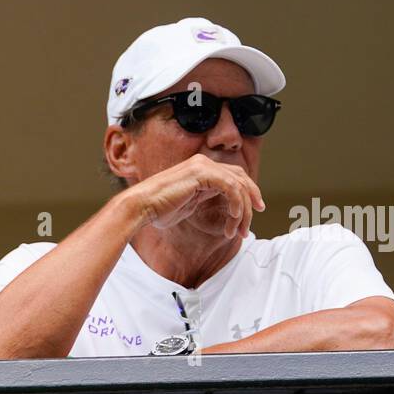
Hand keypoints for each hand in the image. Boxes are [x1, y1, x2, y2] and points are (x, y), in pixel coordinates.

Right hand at [126, 153, 264, 242]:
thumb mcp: (187, 205)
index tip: (253, 211)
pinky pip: (230, 186)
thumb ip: (203, 200)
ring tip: (238, 230)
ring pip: (238, 184)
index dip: (246, 193)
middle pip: (241, 177)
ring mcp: (203, 166)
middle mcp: (203, 163)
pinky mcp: (201, 173)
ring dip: (242, 210)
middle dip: (251, 199)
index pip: (233, 176)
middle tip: (252, 221)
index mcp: (200, 169)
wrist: (140, 207)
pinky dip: (236, 203)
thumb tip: (220, 209)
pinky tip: (233, 218)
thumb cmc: (157, 211)